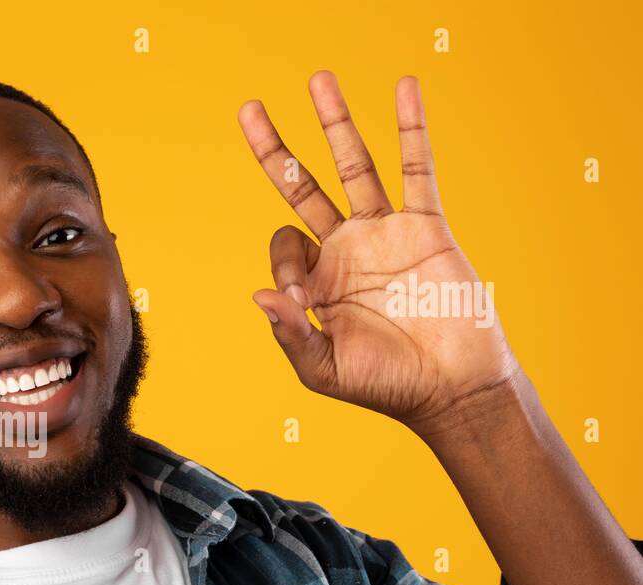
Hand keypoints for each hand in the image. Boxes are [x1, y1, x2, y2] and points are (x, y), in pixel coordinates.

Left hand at [238, 71, 519, 432]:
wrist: (451, 389)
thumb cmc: (386, 386)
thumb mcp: (323, 369)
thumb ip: (289, 333)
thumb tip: (261, 293)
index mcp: (317, 281)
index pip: (283, 244)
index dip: (284, 262)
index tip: (304, 297)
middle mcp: (345, 249)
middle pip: (302, 184)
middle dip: (275, 148)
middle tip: (249, 109)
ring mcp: (384, 233)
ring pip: (353, 165)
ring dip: (335, 122)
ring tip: (318, 79)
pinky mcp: (425, 226)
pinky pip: (416, 169)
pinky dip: (410, 129)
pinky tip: (403, 88)